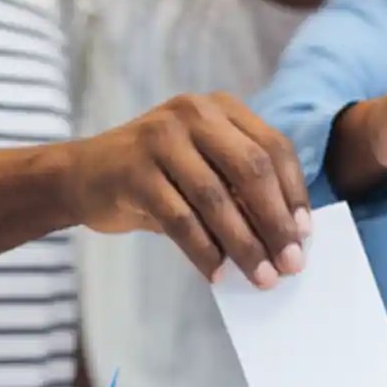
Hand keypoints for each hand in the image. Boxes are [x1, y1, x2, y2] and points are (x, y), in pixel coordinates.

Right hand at [64, 93, 309, 288]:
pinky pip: (179, 219)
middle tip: (290, 264)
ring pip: (216, 198)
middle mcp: (193, 114)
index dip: (294, 194)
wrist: (82, 175)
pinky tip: (217, 275)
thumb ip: (240, 189)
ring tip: (261, 278)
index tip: (304, 235)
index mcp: (220, 108)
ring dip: (244, 245)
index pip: (273, 148)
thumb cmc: (157, 177)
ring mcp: (160, 138)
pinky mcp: (134, 171)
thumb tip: (287, 238)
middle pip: (251, 170)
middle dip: (275, 222)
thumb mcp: (203, 169)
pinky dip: (203, 252)